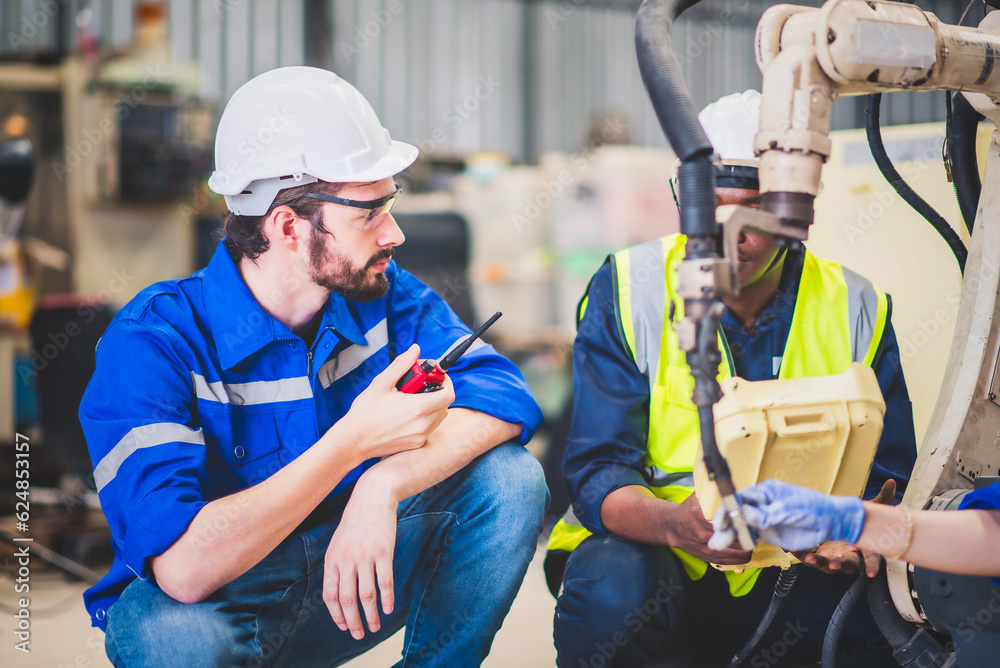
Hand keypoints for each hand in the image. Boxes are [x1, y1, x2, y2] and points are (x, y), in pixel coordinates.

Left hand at [323, 481, 396, 639]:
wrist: (373, 496)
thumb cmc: (357, 521)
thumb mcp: (339, 542)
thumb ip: (338, 565)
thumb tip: (339, 590)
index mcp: (332, 560)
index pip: (330, 595)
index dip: (336, 614)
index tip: (343, 626)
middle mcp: (346, 560)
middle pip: (347, 600)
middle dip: (352, 622)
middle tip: (359, 635)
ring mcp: (364, 557)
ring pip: (366, 595)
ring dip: (370, 616)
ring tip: (375, 627)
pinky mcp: (383, 553)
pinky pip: (384, 582)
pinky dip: (386, 599)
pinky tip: (388, 609)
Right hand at [340, 344, 453, 459]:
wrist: (353, 440)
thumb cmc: (365, 413)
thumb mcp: (382, 383)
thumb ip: (402, 365)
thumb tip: (415, 350)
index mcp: (417, 408)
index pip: (448, 394)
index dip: (446, 382)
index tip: (437, 376)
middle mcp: (422, 425)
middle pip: (445, 405)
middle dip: (437, 392)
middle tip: (421, 385)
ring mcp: (420, 437)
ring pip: (438, 417)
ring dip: (432, 405)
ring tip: (412, 399)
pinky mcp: (416, 444)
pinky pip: (429, 428)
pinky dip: (425, 418)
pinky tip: (407, 414)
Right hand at [665, 494, 753, 564]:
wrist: (673, 527)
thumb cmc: (688, 510)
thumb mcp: (697, 497)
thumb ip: (713, 493)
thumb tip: (732, 488)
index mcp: (700, 516)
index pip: (728, 519)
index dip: (742, 517)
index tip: (749, 514)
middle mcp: (703, 534)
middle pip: (737, 537)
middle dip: (749, 532)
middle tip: (754, 525)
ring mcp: (708, 549)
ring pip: (739, 552)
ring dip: (748, 545)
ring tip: (750, 535)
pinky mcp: (710, 558)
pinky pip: (734, 561)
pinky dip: (743, 554)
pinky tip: (745, 546)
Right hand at [708, 479, 865, 551]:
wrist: (833, 522)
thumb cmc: (814, 508)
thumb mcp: (788, 510)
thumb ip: (765, 514)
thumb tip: (743, 513)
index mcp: (765, 491)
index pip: (741, 498)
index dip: (729, 508)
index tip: (722, 519)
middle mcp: (761, 504)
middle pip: (737, 513)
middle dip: (725, 524)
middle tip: (716, 536)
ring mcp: (764, 519)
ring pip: (741, 526)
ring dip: (729, 534)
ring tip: (715, 544)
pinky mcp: (768, 532)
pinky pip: (750, 536)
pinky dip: (741, 541)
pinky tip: (730, 546)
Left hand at [795, 481, 895, 574]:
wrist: (844, 523)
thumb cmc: (860, 520)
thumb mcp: (871, 508)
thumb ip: (883, 498)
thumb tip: (891, 482)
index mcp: (867, 547)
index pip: (873, 559)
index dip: (872, 566)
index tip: (870, 573)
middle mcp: (851, 555)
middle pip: (848, 565)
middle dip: (840, 565)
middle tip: (833, 563)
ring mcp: (836, 557)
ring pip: (828, 566)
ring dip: (818, 562)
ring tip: (809, 557)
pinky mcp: (821, 555)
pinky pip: (811, 559)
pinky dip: (802, 554)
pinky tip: (794, 549)